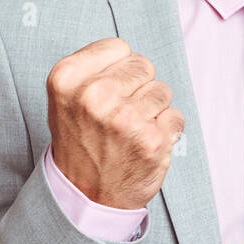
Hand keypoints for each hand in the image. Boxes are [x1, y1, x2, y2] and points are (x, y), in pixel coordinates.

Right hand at [45, 37, 184, 209]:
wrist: (85, 196)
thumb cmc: (80, 142)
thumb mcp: (67, 97)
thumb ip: (94, 68)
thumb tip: (129, 52)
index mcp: (67, 78)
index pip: (119, 47)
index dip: (118, 69)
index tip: (107, 91)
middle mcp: (95, 95)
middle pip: (143, 65)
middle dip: (137, 87)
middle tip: (118, 115)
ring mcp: (125, 119)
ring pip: (162, 90)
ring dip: (152, 110)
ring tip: (129, 131)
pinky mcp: (152, 140)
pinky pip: (176, 116)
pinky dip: (165, 130)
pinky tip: (142, 144)